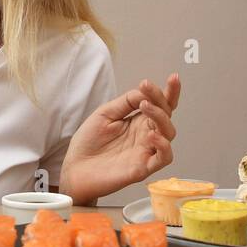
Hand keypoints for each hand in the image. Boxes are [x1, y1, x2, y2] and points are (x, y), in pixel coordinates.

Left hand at [59, 74, 181, 204]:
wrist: (74, 169)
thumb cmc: (88, 144)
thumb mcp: (105, 114)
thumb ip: (125, 102)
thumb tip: (144, 92)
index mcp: (138, 121)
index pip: (160, 104)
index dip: (169, 91)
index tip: (172, 77)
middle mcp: (146, 134)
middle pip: (167, 115)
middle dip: (162, 99)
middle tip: (146, 89)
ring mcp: (146, 150)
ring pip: (169, 133)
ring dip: (161, 117)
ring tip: (145, 107)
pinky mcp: (143, 167)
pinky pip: (164, 157)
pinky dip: (163, 145)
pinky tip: (151, 135)